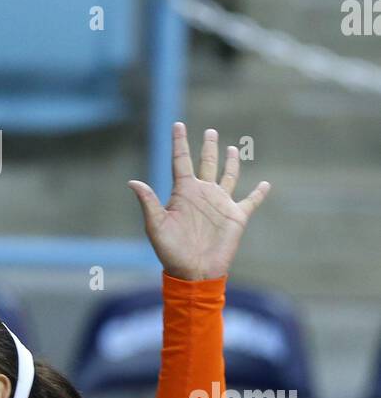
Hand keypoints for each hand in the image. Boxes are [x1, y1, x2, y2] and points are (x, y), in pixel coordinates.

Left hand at [128, 123, 269, 280]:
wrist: (194, 272)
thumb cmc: (171, 251)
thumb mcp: (156, 226)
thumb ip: (148, 203)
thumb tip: (132, 182)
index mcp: (184, 192)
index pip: (181, 161)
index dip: (179, 142)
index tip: (178, 124)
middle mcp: (202, 194)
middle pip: (206, 163)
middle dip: (208, 147)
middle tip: (210, 131)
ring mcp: (220, 204)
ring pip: (227, 176)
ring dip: (230, 162)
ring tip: (231, 147)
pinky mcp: (236, 217)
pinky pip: (250, 201)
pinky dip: (259, 193)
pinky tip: (266, 184)